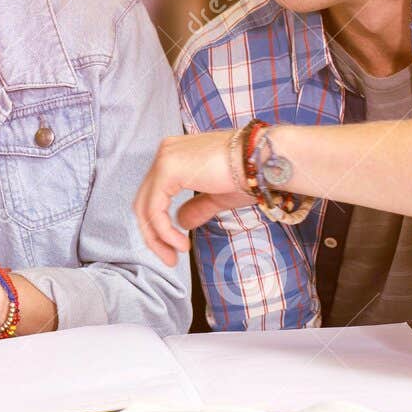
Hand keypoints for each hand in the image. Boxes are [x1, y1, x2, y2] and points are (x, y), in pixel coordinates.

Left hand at [134, 130, 254, 265]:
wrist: (266, 162)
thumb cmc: (251, 175)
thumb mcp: (217, 197)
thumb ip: (197, 207)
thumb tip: (181, 222)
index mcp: (177, 156)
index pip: (155, 194)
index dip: (159, 225)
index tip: (173, 249)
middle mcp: (166, 152)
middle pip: (145, 200)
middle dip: (154, 235)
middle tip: (169, 259)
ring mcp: (165, 158)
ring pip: (145, 206)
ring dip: (157, 236)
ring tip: (175, 255)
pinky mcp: (168, 168)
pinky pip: (155, 207)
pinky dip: (163, 230)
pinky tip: (181, 244)